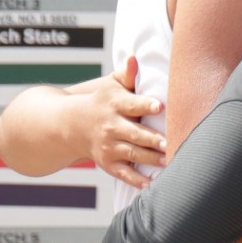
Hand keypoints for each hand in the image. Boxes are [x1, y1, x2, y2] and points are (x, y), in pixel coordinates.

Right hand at [70, 58, 166, 188]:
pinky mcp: (108, 162)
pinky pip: (123, 173)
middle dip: (152, 138)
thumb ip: (127, 75)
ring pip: (132, 153)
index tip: (160, 106)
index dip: (146, 104)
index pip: (132, 104)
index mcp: (115, 105)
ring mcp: (109, 146)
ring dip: (150, 158)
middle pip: (134, 133)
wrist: (70, 125)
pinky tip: (151, 183)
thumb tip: (135, 58)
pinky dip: (135, 180)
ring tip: (169, 160)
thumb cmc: (102, 101)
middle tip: (171, 141)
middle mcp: (111, 126)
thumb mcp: (111, 85)